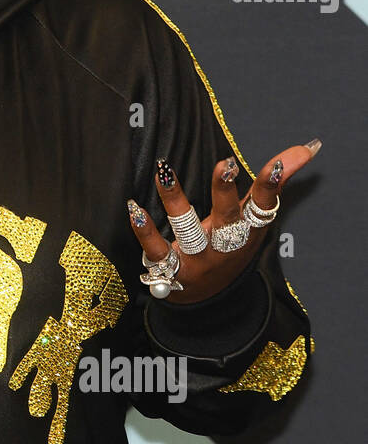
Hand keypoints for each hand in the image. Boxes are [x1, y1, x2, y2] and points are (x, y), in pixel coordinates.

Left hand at [127, 140, 320, 303]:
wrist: (206, 297)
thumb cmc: (232, 244)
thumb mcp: (254, 217)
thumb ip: (276, 181)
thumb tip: (308, 146)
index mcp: (247, 229)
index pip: (262, 206)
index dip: (270, 187)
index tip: (275, 164)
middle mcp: (224, 243)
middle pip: (227, 216)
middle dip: (226, 191)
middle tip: (225, 165)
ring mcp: (197, 257)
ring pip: (188, 229)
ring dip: (175, 200)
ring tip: (164, 172)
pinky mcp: (171, 268)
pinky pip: (156, 249)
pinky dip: (145, 230)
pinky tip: (135, 209)